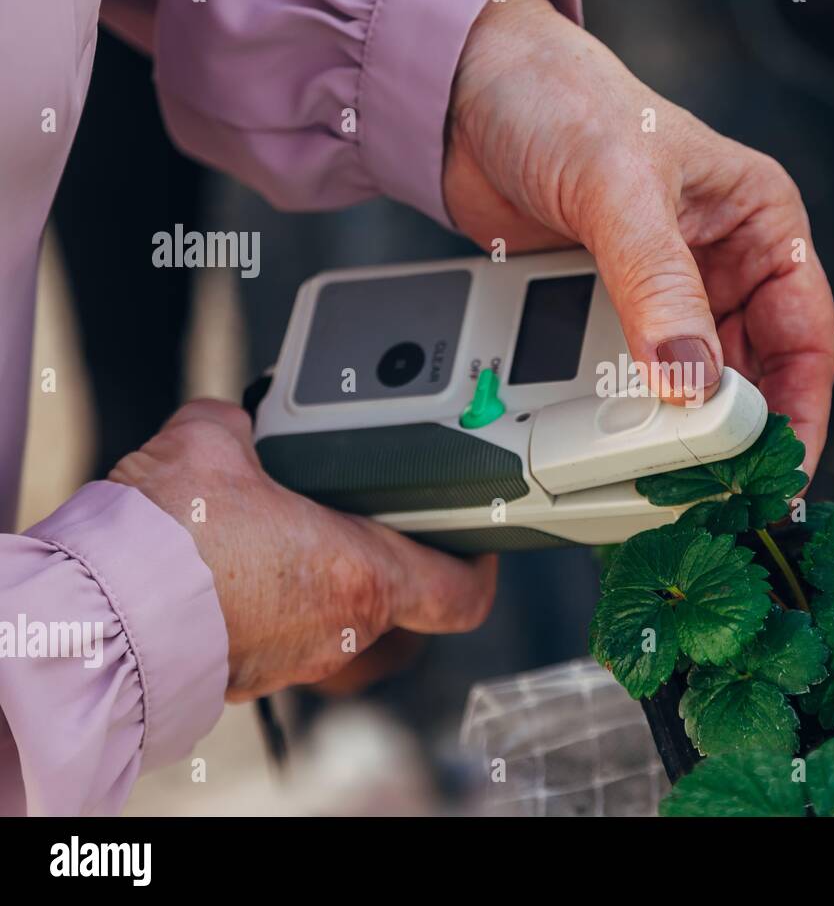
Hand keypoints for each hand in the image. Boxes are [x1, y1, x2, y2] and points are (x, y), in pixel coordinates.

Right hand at [109, 400, 495, 700]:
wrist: (93, 618)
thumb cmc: (164, 541)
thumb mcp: (210, 442)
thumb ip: (243, 424)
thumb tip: (237, 420)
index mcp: (360, 576)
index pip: (462, 594)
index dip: (478, 565)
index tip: (472, 536)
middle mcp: (340, 631)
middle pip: (398, 597)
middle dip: (384, 552)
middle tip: (360, 509)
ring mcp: (294, 661)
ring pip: (339, 617)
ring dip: (325, 577)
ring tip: (285, 529)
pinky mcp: (247, 675)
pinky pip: (284, 634)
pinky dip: (276, 601)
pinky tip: (237, 564)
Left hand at [445, 0, 833, 473]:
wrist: (460, 94)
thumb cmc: (559, 99)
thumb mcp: (619, 188)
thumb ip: (656, 284)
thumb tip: (688, 380)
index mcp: (758, 221)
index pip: (805, 332)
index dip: (802, 408)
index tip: (784, 469)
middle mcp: (719, 261)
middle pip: (751, 372)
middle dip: (736, 430)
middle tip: (719, 490)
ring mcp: (662, 290)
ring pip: (688, 382)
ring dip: (674, 427)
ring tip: (661, 473)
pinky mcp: (608, 309)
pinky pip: (628, 376)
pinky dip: (622, 411)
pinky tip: (611, 439)